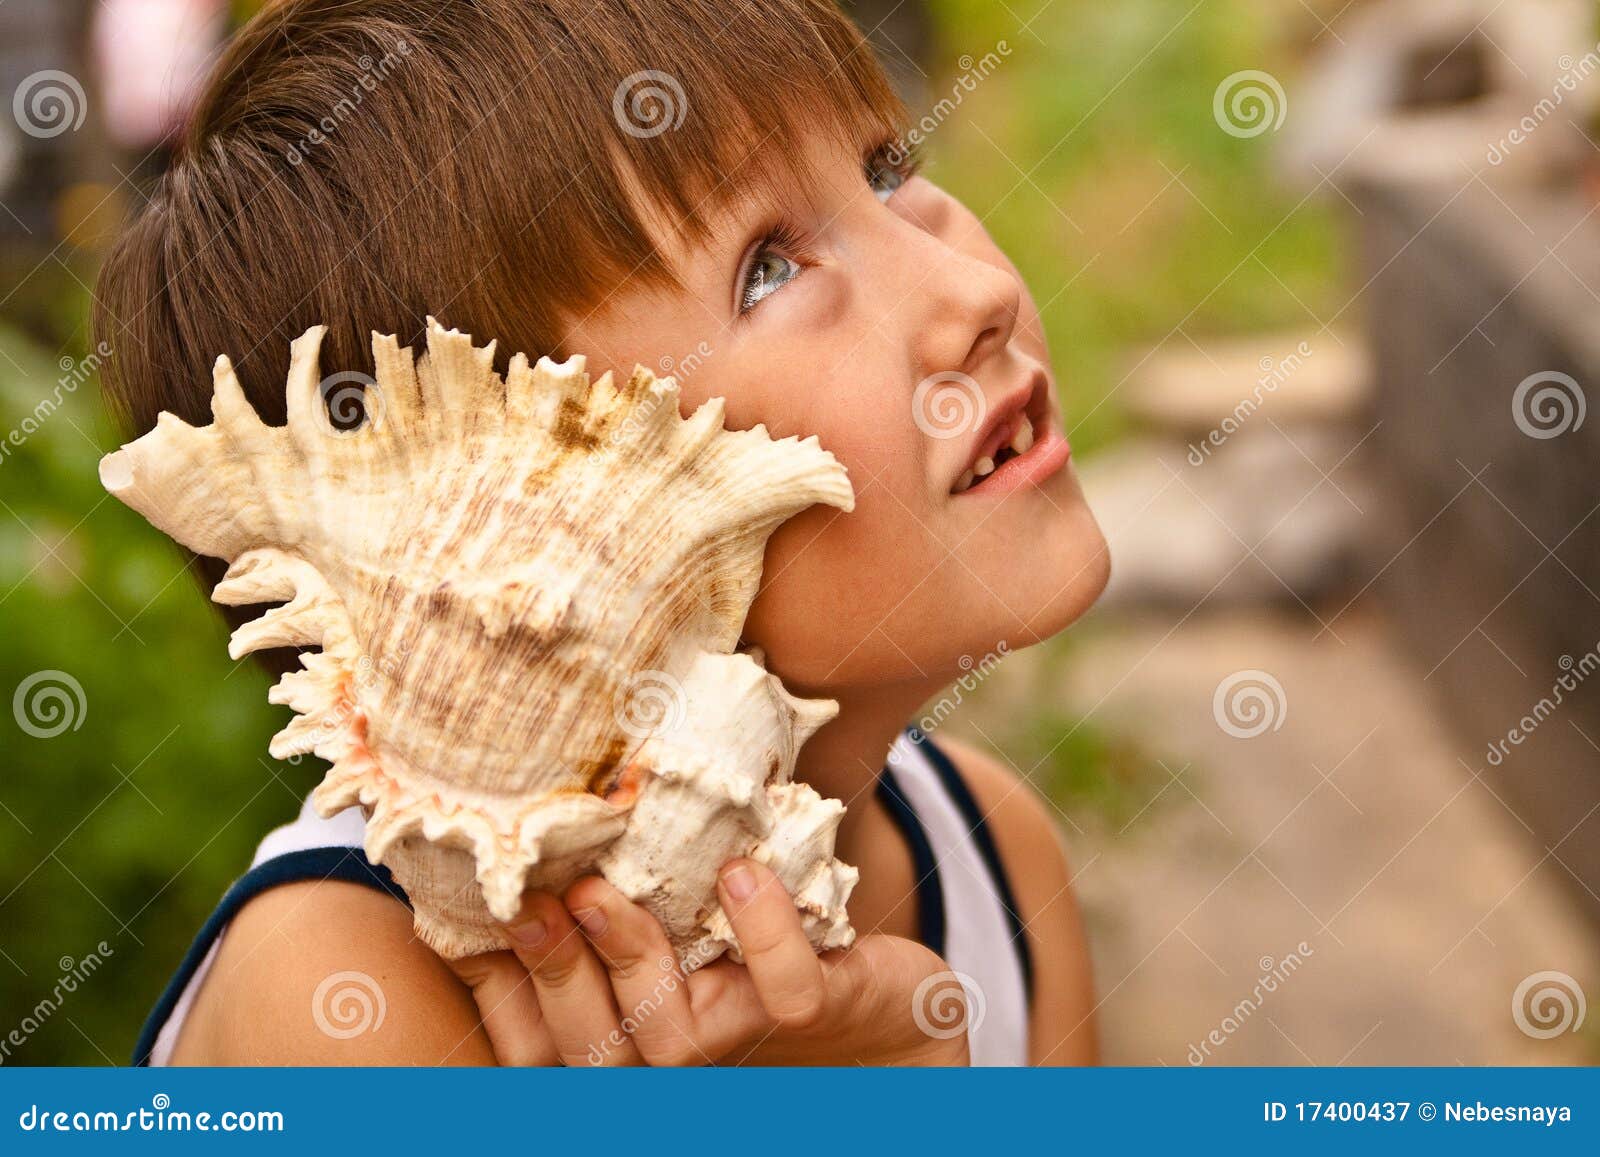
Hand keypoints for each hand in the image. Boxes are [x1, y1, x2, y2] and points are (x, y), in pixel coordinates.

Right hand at [446, 858, 969, 1065]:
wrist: (884, 1002)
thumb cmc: (749, 942)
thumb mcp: (669, 912)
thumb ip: (604, 885)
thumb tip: (508, 816)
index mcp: (628, 1025)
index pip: (536, 1036)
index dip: (495, 985)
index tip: (465, 911)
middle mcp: (675, 1049)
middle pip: (590, 1044)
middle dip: (552, 974)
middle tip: (529, 902)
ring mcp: (745, 1040)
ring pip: (670, 1035)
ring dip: (631, 956)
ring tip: (603, 889)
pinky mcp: (818, 1011)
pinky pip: (784, 990)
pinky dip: (765, 935)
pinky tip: (740, 875)